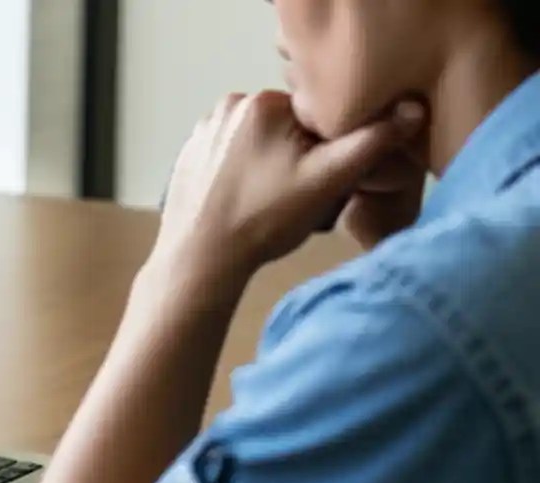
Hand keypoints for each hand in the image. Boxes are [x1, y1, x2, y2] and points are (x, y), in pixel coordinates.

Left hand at [156, 92, 425, 280]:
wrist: (200, 260)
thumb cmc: (262, 222)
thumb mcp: (329, 181)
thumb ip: (372, 142)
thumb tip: (413, 109)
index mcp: (262, 101)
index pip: (316, 116)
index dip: (328, 150)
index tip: (321, 179)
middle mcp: (228, 106)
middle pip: (289, 128)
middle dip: (301, 159)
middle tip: (295, 197)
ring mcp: (204, 131)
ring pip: (263, 144)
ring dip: (275, 168)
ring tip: (269, 204)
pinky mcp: (190, 155)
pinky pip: (234, 157)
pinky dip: (246, 176)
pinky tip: (246, 203)